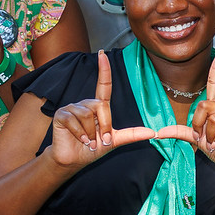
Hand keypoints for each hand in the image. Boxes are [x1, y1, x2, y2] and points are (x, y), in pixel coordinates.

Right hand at [46, 52, 192, 171]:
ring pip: (86, 114)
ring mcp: (72, 108)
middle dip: (103, 126)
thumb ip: (132, 135)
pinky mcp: (61, 114)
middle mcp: (85, 104)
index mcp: (98, 107)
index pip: (103, 85)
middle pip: (100, 105)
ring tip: (87, 141)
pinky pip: (74, 120)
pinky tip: (79, 140)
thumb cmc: (93, 149)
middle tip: (101, 141)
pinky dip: (79, 133)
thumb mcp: (115, 141)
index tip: (103, 54)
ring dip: (90, 133)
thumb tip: (153, 132)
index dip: (104, 70)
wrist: (73, 160)